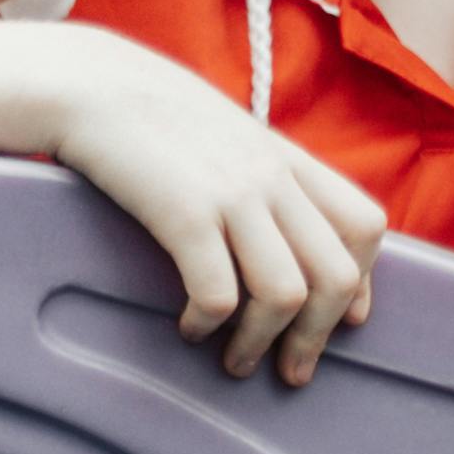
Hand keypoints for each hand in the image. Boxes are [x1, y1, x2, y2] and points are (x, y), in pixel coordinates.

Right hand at [43, 45, 387, 381]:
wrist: (89, 84)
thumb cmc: (152, 117)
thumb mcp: (228, 136)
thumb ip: (264, 177)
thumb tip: (284, 236)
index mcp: (287, 160)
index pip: (364, 226)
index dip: (364, 282)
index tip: (344, 321)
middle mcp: (272, 178)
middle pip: (336, 275)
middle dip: (317, 337)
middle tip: (290, 369)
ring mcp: (232, 194)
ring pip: (286, 295)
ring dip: (262, 343)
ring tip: (233, 361)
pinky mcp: (185, 213)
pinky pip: (220, 294)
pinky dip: (209, 325)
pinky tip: (189, 326)